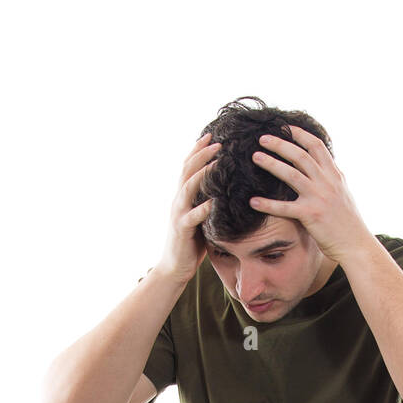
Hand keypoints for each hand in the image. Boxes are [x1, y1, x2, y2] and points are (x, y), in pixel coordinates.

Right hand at [156, 133, 220, 284]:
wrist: (174, 267)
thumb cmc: (191, 243)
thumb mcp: (200, 217)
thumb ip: (208, 202)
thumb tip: (228, 191)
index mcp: (183, 196)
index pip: (188, 166)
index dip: (198, 149)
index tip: (211, 135)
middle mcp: (178, 201)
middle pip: (187, 170)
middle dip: (202, 154)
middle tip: (218, 141)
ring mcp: (179, 214)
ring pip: (188, 187)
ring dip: (202, 173)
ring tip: (217, 162)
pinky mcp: (182, 230)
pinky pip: (193, 215)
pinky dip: (204, 206)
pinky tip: (215, 200)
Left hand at [247, 124, 372, 263]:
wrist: (355, 244)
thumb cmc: (347, 223)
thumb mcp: (343, 194)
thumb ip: (330, 180)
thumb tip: (320, 169)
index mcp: (334, 175)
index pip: (316, 146)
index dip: (300, 134)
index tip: (285, 127)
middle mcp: (327, 182)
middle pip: (300, 155)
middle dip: (280, 144)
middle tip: (262, 138)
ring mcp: (319, 197)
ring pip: (291, 174)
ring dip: (271, 163)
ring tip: (255, 157)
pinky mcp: (311, 215)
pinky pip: (285, 207)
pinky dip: (268, 204)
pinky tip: (253, 201)